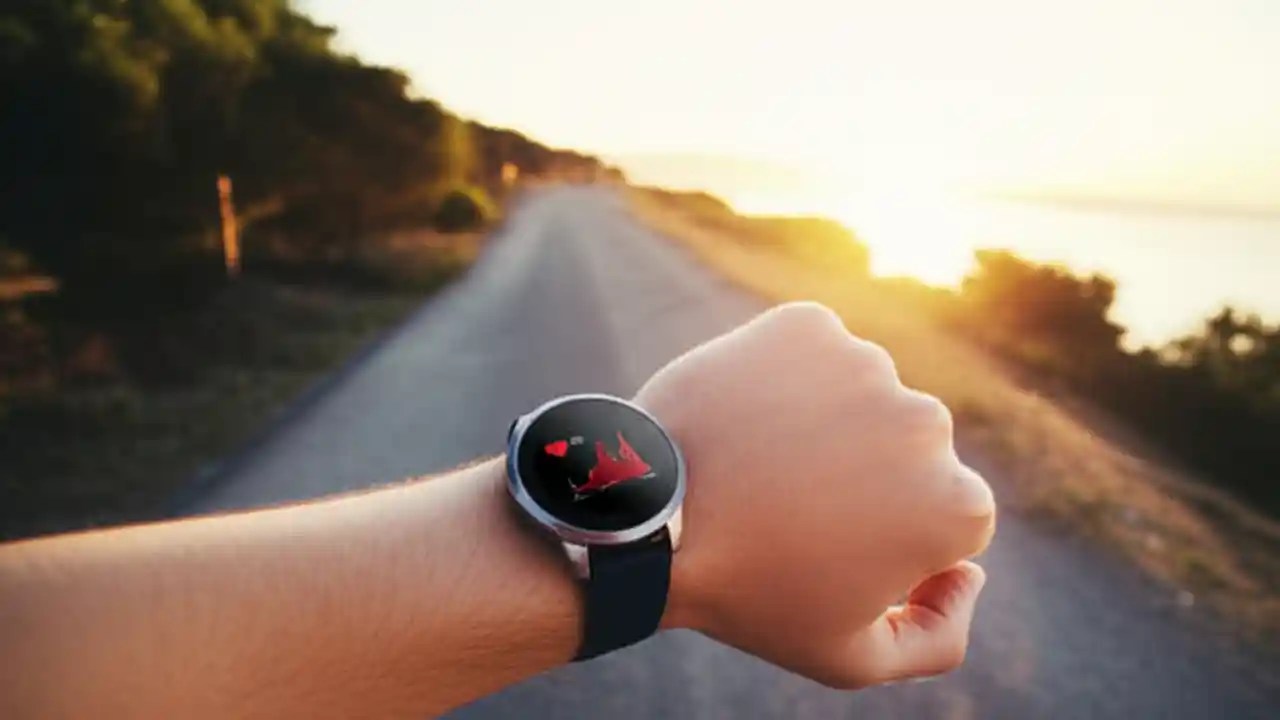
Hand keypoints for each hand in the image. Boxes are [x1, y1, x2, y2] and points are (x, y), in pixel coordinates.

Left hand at [637, 302, 995, 687]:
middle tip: (791, 506)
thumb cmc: (751, 594)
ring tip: (762, 463)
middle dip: (865, 477)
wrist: (649, 521)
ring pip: (861, 397)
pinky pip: (811, 353)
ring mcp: (867, 366)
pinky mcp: (808, 326)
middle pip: (908, 452)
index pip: (947, 517)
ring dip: (827, 423)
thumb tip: (970, 574)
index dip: (888, 539)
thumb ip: (939, 637)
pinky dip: (787, 377)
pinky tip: (747, 417)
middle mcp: (927, 424)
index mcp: (957, 505)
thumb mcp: (851, 659)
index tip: (830, 548)